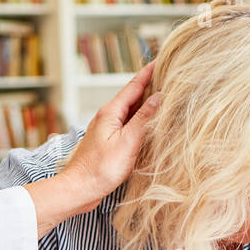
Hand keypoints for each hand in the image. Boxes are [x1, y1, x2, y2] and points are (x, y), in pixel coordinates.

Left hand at [63, 62, 159, 208]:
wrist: (79, 189)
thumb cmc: (101, 169)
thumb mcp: (127, 142)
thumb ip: (144, 119)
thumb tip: (159, 97)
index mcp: (111, 112)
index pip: (134, 86)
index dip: (149, 72)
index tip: (162, 59)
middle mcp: (108, 117)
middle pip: (133, 96)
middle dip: (150, 85)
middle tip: (169, 74)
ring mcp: (107, 129)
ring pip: (131, 110)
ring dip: (147, 102)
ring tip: (165, 94)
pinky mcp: (109, 142)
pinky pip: (128, 124)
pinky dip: (141, 119)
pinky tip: (150, 123)